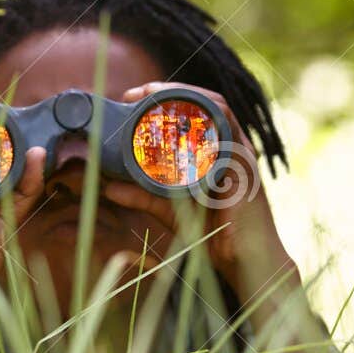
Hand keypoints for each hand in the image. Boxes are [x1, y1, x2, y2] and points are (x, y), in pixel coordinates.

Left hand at [97, 81, 298, 300]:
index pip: (190, 112)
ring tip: (152, 95)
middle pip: (202, 103)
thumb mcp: (171, 210)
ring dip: (184, 96)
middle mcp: (227, 146)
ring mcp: (238, 152)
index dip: (162, 99)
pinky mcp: (244, 163)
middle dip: (169, 91)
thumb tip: (108, 188)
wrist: (245, 261)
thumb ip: (143, 197)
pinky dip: (207, 114)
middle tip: (137, 93)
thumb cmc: (214, 236)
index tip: (131, 97)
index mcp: (212, 152)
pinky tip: (183, 113)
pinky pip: (228, 127)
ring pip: (216, 107)